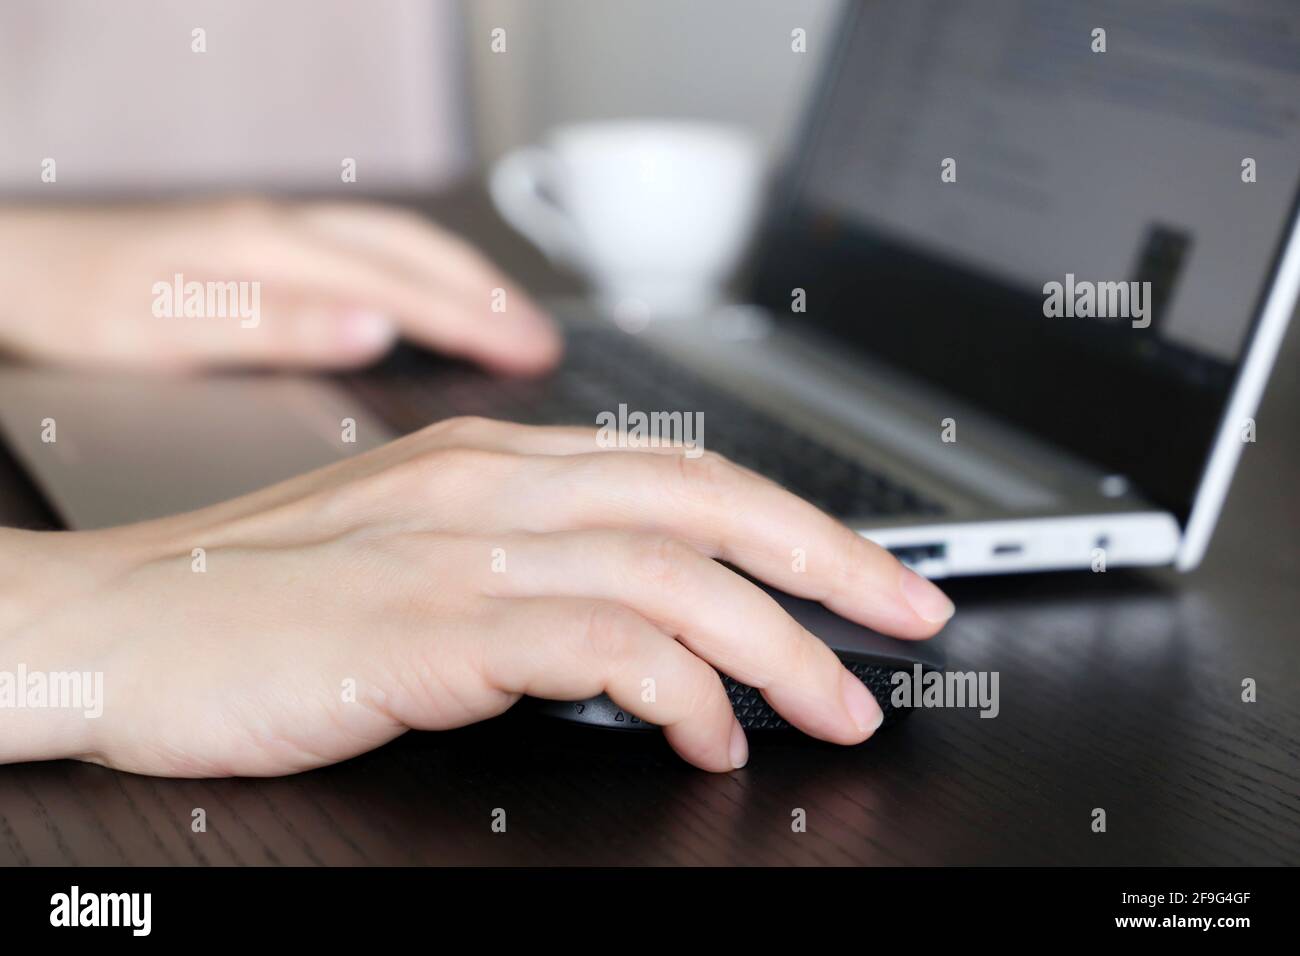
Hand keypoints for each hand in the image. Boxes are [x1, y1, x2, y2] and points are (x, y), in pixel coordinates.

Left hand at [0, 198, 559, 372]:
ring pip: (398, 248)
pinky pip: (370, 254)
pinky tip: (431, 307)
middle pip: (416, 252)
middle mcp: (284, 229)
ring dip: (463, 283)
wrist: (22, 272)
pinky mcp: (270, 250)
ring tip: (512, 323)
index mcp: (269, 247)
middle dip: (489, 295)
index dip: (474, 321)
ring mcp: (280, 234)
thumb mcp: (168, 324)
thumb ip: (276, 324)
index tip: (532, 353)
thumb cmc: (81, 305)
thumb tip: (375, 328)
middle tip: (546, 341)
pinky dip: (421, 278)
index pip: (400, 284)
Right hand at [0, 417, 953, 774]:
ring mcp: (461, 550)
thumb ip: (527, 565)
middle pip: (708, 502)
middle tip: (910, 621)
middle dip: (830, 564)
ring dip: (776, 647)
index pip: (686, 470)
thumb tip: (641, 625)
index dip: (796, 519)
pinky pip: (596, 646)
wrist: (119, 624)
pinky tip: (705, 737)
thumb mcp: (413, 553)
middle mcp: (493, 485)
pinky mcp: (427, 627)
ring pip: (674, 575)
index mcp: (496, 459)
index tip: (868, 573)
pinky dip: (676, 691)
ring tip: (834, 708)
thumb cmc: (257, 597)